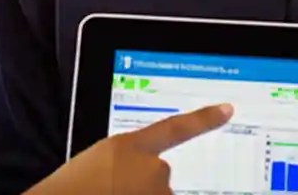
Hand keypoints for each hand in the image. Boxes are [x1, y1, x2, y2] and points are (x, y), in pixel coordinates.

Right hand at [24, 104, 233, 194]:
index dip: (204, 119)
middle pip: (161, 178)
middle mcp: (152, 169)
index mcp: (130, 146)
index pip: (176, 128)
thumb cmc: (70, 189)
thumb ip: (125, 162)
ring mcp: (158, 193)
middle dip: (143, 188)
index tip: (227, 110)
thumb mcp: (96, 163)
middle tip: (110, 190)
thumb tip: (148, 172)